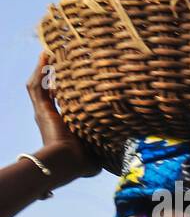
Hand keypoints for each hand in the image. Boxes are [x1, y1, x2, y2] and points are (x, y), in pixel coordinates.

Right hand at [27, 53, 98, 179]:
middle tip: (57, 58)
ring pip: (39, 86)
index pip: (60, 101)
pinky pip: (37, 86)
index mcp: (62, 124)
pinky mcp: (42, 110)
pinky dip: (39, 71)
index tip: (72, 77)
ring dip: (43, 69)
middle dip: (51, 75)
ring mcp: (43, 113)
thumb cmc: (87, 160)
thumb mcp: (99, 147)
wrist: (70, 163)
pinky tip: (45, 57)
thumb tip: (125, 151)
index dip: (63, 89)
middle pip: (47, 90)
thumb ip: (108, 144)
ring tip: (49, 53)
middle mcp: (49, 117)